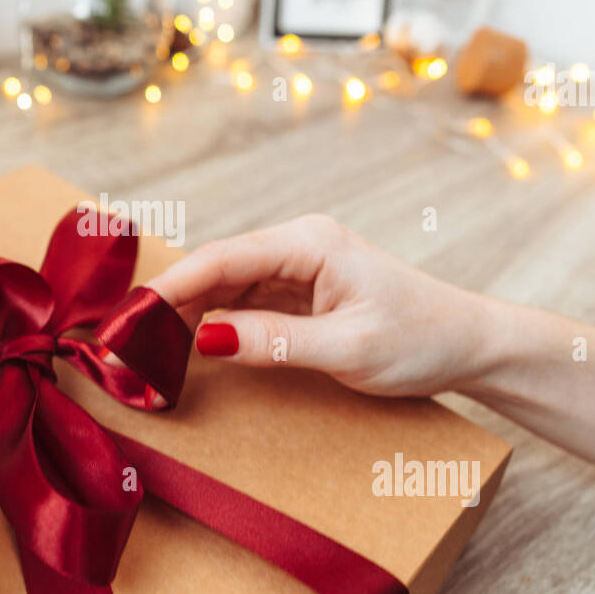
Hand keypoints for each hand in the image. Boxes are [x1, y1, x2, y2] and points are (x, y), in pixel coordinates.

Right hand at [145, 214, 498, 397]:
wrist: (470, 344)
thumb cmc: (422, 339)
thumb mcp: (348, 349)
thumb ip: (274, 342)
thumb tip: (205, 340)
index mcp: (308, 243)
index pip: (220, 258)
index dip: (167, 288)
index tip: (127, 318)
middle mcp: (298, 245)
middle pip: (214, 268)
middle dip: (168, 302)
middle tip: (124, 343)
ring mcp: (299, 267)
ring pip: (224, 285)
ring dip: (186, 314)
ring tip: (145, 349)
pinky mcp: (302, 291)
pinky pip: (244, 302)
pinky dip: (213, 323)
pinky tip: (189, 347)